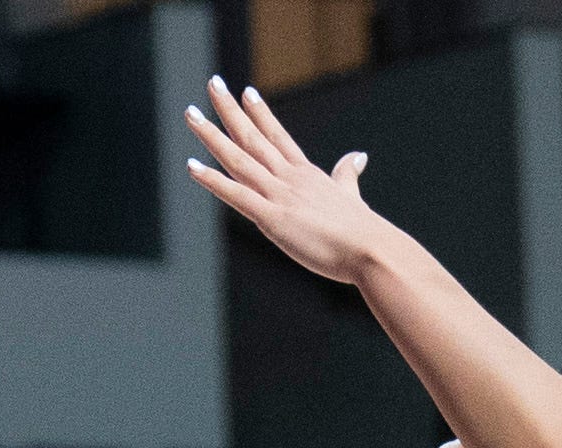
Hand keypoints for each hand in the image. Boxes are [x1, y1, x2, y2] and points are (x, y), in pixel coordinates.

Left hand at [184, 78, 385, 285]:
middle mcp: (290, 178)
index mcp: (307, 174)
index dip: (260, 114)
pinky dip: (213, 181)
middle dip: (229, 110)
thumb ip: (348, 175)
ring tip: (190, 114)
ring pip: (239, 159)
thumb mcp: (352, 196)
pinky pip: (236, 196)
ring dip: (211, 136)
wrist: (371, 249)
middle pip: (253, 137)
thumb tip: (358, 155)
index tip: (246, 93)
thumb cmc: (364, 231)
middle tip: (211, 83)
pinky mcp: (272, 219)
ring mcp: (280, 196)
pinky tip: (192, 166)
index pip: (278, 137)